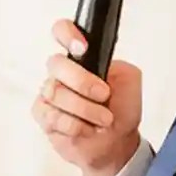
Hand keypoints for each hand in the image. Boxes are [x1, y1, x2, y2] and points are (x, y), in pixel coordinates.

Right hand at [32, 19, 142, 175]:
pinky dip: (74, 125)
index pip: (62, 31)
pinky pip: (51, 116)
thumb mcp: (131, 82)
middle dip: (82, 82)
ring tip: (103, 119)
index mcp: (82, 58)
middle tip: (103, 95)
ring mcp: (50, 93)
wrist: (116, 144)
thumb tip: (102, 65)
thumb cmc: (120, 111)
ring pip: (56, 93)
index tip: (81, 48)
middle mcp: (62, 73)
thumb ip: (119, 66)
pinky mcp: (44, 116)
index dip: (66, 34)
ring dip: (85, 109)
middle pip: (57, 64)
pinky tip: (86, 129)